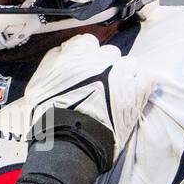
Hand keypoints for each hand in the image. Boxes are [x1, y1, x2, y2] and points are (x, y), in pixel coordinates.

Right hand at [24, 33, 155, 161]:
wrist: (69, 141)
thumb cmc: (48, 117)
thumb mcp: (38, 84)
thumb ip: (52, 62)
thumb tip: (63, 51)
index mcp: (74, 55)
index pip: (88, 42)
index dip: (88, 57)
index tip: (87, 70)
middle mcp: (98, 59)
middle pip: (109, 53)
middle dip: (107, 67)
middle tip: (101, 87)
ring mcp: (119, 73)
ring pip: (129, 64)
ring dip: (125, 77)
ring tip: (117, 96)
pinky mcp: (136, 90)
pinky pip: (146, 79)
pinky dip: (141, 88)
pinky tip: (132, 100)